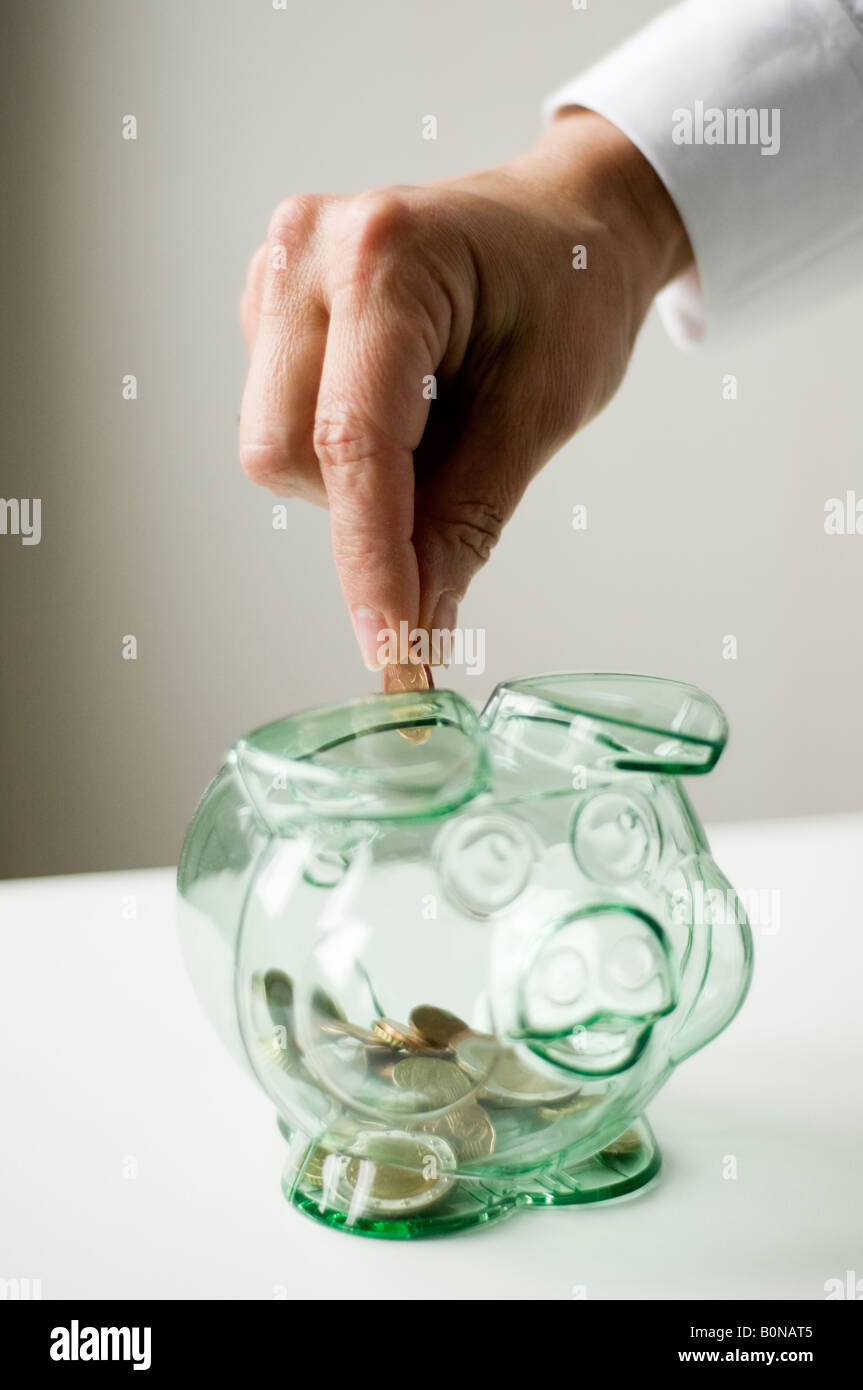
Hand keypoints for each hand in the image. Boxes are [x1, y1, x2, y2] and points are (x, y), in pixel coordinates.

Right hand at [239, 110, 691, 669]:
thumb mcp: (542, 408)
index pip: (353, 445)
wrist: (564, 217)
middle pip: (286, 452)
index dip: (370, 566)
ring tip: (433, 422)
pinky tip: (399, 402)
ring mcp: (278, 270)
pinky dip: (338, 447)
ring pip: (272, 445)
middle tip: (451, 481)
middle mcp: (307, 250)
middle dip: (362, 508)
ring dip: (350, 478)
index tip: (393, 652)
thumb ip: (468, 517)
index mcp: (387, 257)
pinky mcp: (268, 301)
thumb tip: (418, 624)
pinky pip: (277, 418)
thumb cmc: (572, 287)